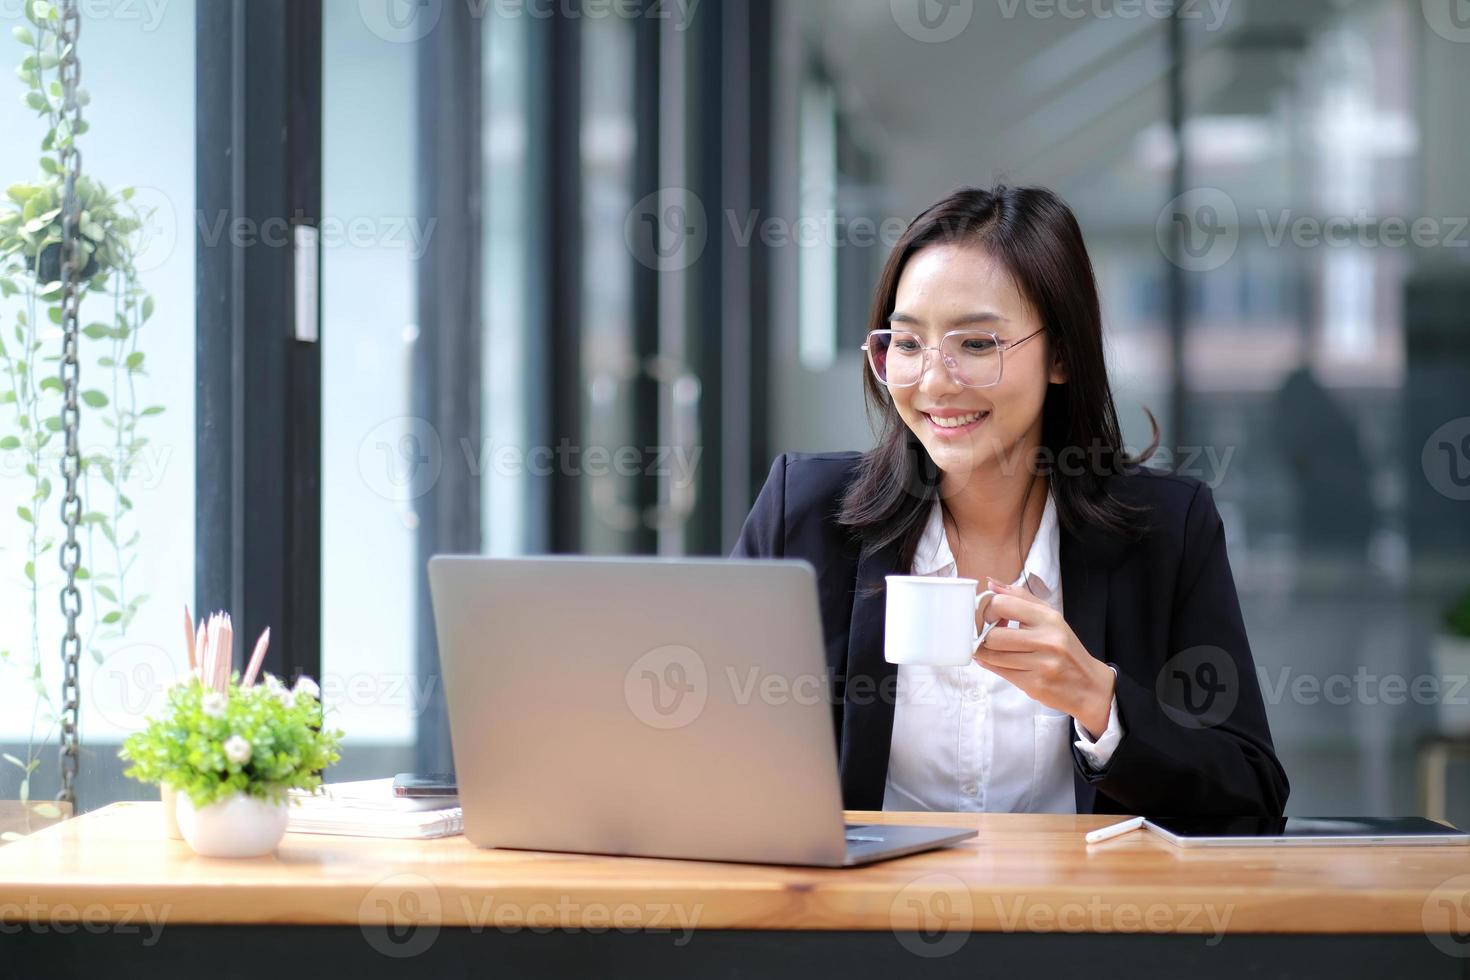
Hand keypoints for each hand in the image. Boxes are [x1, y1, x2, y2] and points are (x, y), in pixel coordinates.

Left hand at [973, 578, 1114, 736]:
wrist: (1088, 684)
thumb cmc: (1065, 648)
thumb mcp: (1049, 617)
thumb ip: (1020, 598)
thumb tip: (990, 585)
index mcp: (1049, 618)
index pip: (1003, 605)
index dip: (988, 611)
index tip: (990, 618)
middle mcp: (1047, 640)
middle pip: (993, 635)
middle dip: (983, 637)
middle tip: (986, 636)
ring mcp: (1042, 664)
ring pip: (993, 656)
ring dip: (984, 653)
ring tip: (990, 649)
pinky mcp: (1035, 684)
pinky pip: (1000, 672)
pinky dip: (991, 666)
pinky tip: (995, 661)